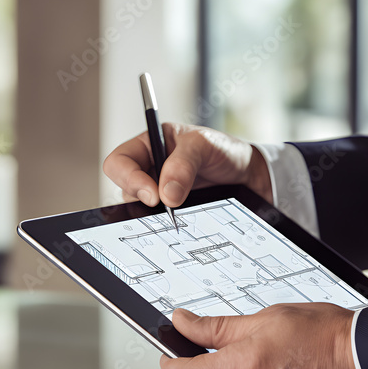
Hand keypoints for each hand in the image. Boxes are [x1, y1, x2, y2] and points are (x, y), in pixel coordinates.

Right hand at [102, 123, 272, 207]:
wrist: (248, 175)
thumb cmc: (223, 151)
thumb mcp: (204, 145)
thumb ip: (183, 164)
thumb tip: (166, 195)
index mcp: (149, 144)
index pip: (119, 162)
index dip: (129, 179)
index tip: (153, 195)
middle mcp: (148, 169)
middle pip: (125, 189)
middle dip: (143, 199)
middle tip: (166, 207)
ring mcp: (158, 192)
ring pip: (140, 209)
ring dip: (157, 214)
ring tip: (182, 210)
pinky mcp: (169, 212)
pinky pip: (157, 222)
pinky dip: (168, 223)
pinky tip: (184, 221)